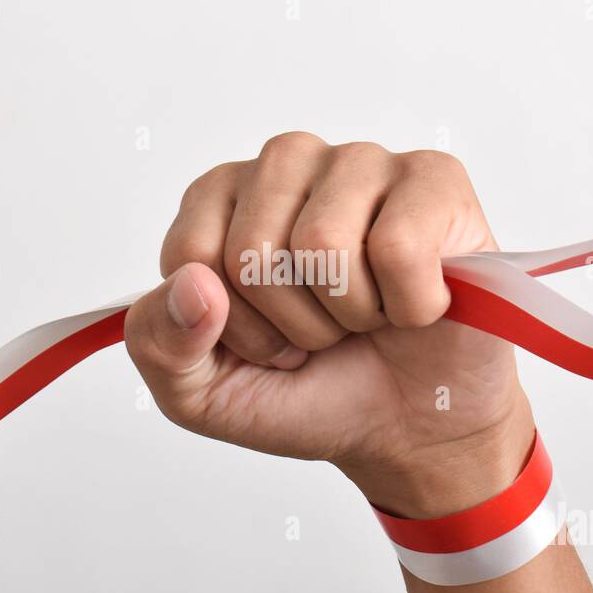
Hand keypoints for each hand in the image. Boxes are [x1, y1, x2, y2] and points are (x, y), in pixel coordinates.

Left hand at [123, 132, 534, 516]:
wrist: (412, 429)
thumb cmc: (311, 393)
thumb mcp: (203, 394)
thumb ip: (159, 345)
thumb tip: (192, 284)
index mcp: (221, 199)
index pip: (191, 253)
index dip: (234, 326)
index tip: (268, 341)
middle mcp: (287, 164)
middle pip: (252, 250)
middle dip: (291, 324)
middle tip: (325, 333)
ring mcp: (361, 162)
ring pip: (323, 242)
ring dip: (350, 314)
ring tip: (369, 316)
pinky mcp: (434, 180)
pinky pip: (398, 246)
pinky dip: (410, 306)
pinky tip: (418, 304)